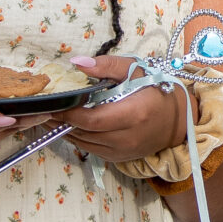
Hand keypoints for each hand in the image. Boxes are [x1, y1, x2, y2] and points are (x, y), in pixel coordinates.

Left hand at [59, 55, 189, 162]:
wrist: (181, 121)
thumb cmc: (158, 91)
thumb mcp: (136, 70)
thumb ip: (107, 66)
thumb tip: (77, 63)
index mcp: (133, 114)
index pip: (91, 119)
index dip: (68, 113)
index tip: (53, 102)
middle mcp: (127, 137)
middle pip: (84, 133)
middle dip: (60, 122)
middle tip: (41, 109)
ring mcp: (123, 151)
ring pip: (83, 144)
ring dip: (64, 131)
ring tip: (49, 116)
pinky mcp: (119, 158)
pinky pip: (90, 149)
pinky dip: (77, 138)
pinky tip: (68, 125)